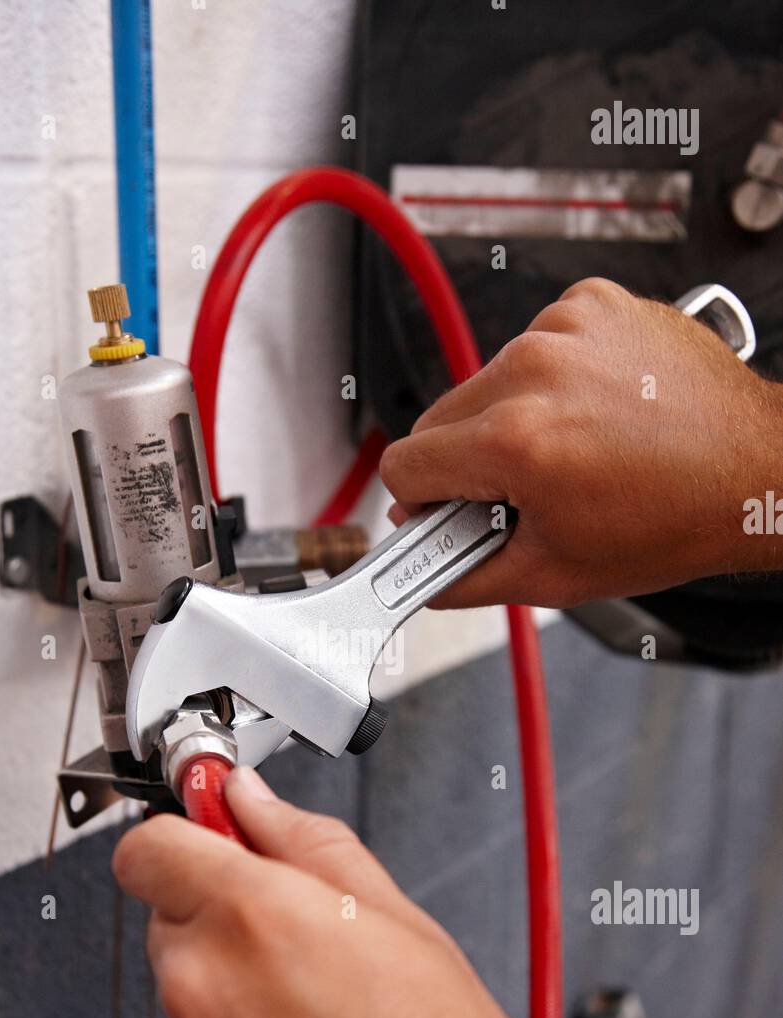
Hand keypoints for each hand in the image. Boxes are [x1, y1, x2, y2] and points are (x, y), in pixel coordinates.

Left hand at [113, 769, 743, 1017]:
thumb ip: (310, 847)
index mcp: (253, 920)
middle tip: (310, 973)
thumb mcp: (407, 928)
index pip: (152, 846)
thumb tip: (254, 804)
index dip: (188, 842)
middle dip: (230, 937)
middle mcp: (198, 994)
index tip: (208, 846)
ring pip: (185, 1016)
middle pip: (175, 930)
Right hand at [380, 278, 782, 608]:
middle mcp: (535, 370)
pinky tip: (590, 408)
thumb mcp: (556, 575)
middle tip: (520, 490)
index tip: (445, 510)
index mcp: (517, 438)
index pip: (405, 463)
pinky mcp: (592, 305)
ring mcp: (565, 329)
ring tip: (570, 447)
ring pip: (485, 380)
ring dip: (508, 415)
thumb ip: (465, 576)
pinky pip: (533, 343)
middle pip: (438, 418)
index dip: (419, 500)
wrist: (754, 471)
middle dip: (466, 460)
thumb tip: (424, 569)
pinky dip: (551, 377)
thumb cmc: (675, 518)